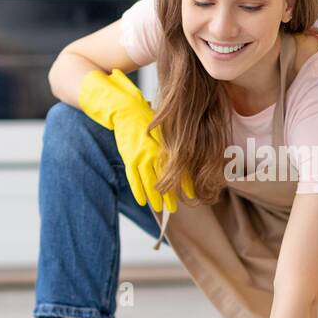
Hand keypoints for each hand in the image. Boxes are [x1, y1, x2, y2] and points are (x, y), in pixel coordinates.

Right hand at [78, 69, 194, 213]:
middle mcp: (153, 152)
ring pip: (148, 181)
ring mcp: (139, 155)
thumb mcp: (164, 130)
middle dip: (170, 195)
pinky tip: (142, 201)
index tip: (192, 194)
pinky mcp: (127, 156)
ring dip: (154, 197)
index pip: (178, 168)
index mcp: (164, 145)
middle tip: (175, 208)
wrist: (126, 109)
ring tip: (160, 209)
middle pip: (163, 178)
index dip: (185, 182)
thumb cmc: (147, 118)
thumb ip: (172, 145)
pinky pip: (132, 177)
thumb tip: (185, 159)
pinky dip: (137, 190)